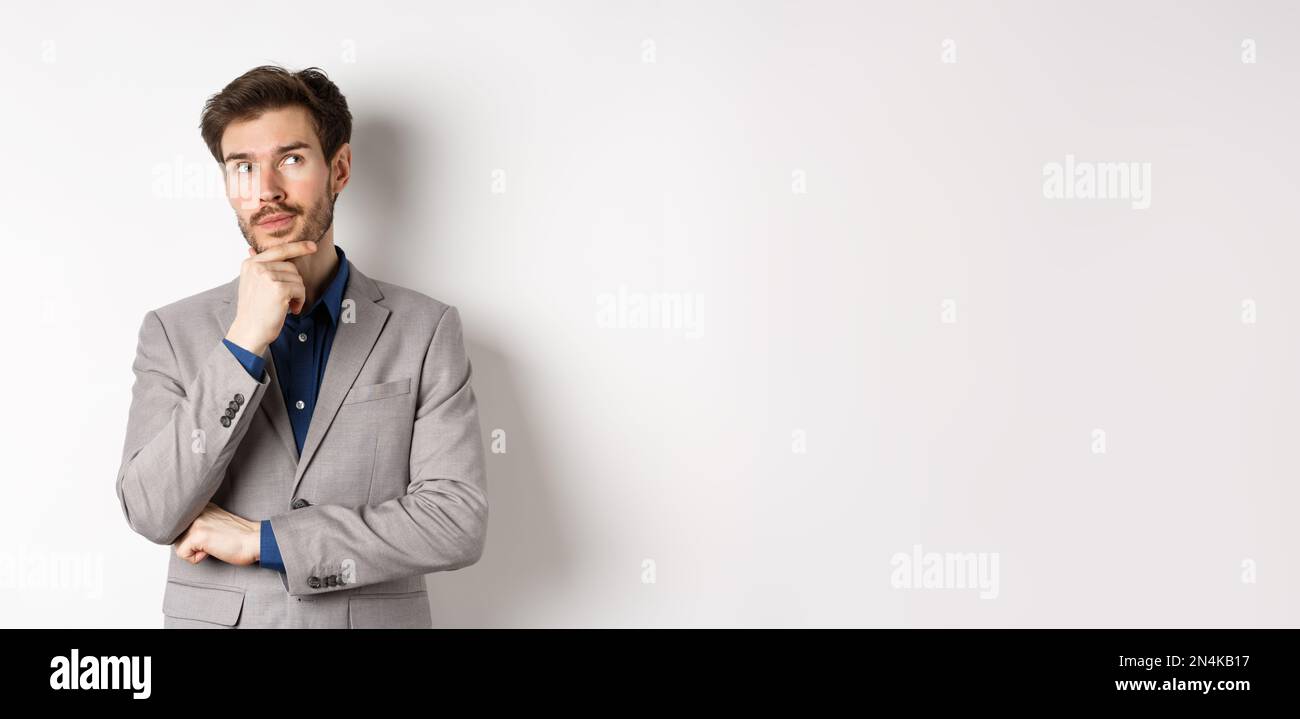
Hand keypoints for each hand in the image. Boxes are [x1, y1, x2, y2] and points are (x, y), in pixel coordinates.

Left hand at [174, 502, 260, 565]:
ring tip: (213, 547)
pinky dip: (196, 559)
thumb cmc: (241, 538)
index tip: (209, 538)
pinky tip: (212, 552)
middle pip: (176, 535)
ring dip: (193, 551)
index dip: (192, 538)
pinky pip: (183, 554)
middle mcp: (198, 511)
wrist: (256, 541)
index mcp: (203, 506)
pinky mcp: (198, 535)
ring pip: (178, 544)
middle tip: (212, 544)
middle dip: (190, 545)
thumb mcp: (217, 523)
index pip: (180, 525)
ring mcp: (197, 522)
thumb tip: (182, 536)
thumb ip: (200, 524)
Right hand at [224, 240, 316, 354]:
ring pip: (297, 278)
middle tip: (288, 300)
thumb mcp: (250, 284)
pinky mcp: (278, 289)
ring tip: (287, 306)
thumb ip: (256, 267)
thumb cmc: (253, 311)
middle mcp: (257, 267)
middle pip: (291, 267)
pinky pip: (300, 289)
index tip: (312, 246)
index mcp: (250, 264)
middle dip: (295, 284)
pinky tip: (291, 310)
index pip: (278, 250)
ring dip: (298, 294)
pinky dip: (300, 301)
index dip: (297, 246)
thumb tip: (251, 248)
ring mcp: (267, 277)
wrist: (249, 331)